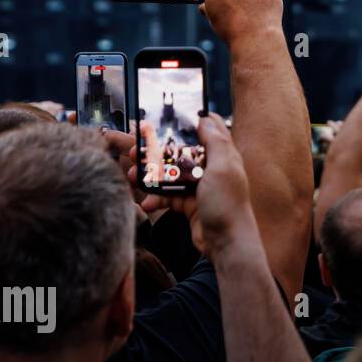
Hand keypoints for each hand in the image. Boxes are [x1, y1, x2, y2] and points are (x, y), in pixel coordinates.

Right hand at [133, 112, 259, 255]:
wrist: (226, 243)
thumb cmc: (228, 205)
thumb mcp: (223, 168)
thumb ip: (216, 142)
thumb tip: (207, 118)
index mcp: (223, 155)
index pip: (208, 130)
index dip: (189, 122)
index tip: (167, 118)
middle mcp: (211, 169)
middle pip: (181, 153)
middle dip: (158, 152)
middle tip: (137, 151)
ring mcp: (199, 187)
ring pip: (170, 175)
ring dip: (151, 176)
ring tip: (133, 177)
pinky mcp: (189, 204)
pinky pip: (167, 196)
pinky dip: (156, 199)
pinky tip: (147, 203)